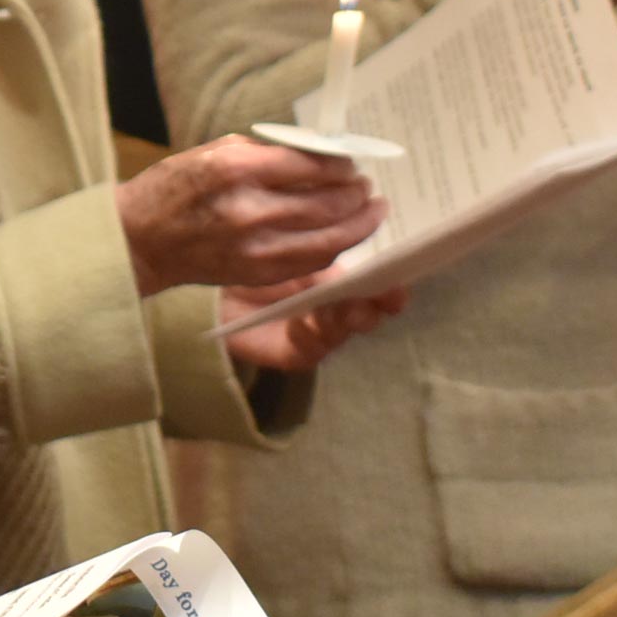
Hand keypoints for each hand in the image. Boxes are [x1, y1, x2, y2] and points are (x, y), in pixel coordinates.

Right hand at [115, 137, 384, 295]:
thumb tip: (318, 153)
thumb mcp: (214, 152)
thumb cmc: (176, 187)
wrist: (141, 239)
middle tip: (367, 187)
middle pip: (327, 202)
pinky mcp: (256, 271)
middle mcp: (248, 209)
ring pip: (328, 236)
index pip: (311, 164)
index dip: (340, 165)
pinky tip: (343, 235)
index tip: (351, 162)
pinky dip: (334, 246)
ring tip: (372, 210)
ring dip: (358, 223)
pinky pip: (310, 259)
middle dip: (355, 193)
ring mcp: (254, 246)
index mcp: (236, 169)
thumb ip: (267, 153)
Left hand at [217, 278, 409, 373]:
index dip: (391, 292)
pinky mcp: (299, 356)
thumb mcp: (296, 261)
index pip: (378, 291)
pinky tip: (296, 323)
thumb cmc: (262, 269)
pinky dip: (307, 336)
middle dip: (367, 310)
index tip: (396, 290)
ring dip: (336, 321)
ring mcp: (321, 336)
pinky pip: (313, 351)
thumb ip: (326, 266)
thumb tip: (355, 269)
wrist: (221, 293)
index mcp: (345, 284)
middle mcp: (339, 312)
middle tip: (357, 303)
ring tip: (325, 310)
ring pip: (341, 334)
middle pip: (367, 317)